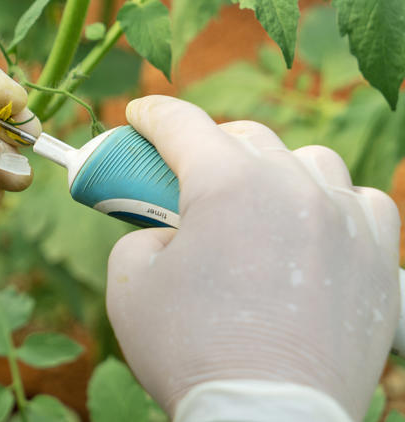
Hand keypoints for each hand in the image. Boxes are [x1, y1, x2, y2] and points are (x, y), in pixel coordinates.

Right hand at [106, 96, 399, 420]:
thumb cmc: (190, 352)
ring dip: (274, 169)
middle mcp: (290, 186)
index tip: (140, 115)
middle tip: (185, 176)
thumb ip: (142, 233)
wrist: (265, 419)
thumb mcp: (129, 282)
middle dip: (206, 146)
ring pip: (308, 159)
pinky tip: (313, 225)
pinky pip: (360, 200)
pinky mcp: (376, 256)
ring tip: (256, 203)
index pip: (181, 124)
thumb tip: (169, 229)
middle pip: (243, 137)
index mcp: (225, 184)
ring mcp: (341, 218)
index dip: (153, 114)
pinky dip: (332, 202)